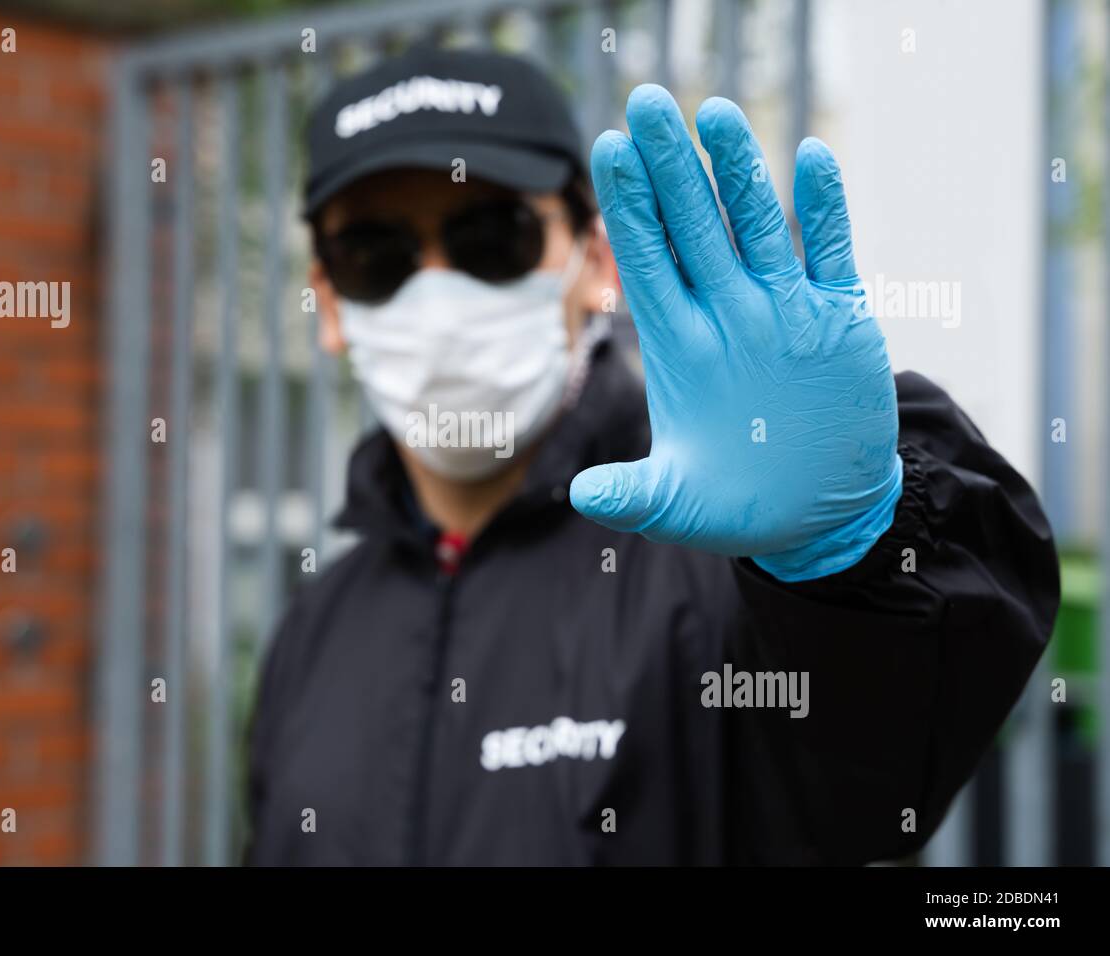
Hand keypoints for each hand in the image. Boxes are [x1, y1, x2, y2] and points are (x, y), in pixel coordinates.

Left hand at [570, 85, 901, 581]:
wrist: (822, 513)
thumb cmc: (741, 506)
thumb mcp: (679, 505)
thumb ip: (633, 495)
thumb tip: (580, 496)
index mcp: (683, 348)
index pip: (647, 263)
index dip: (629, 208)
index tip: (607, 150)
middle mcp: (728, 316)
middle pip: (694, 228)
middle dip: (671, 167)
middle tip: (648, 103)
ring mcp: (783, 311)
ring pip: (758, 227)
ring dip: (740, 172)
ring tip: (715, 113)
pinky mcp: (839, 319)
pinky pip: (832, 252)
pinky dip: (825, 210)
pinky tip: (812, 157)